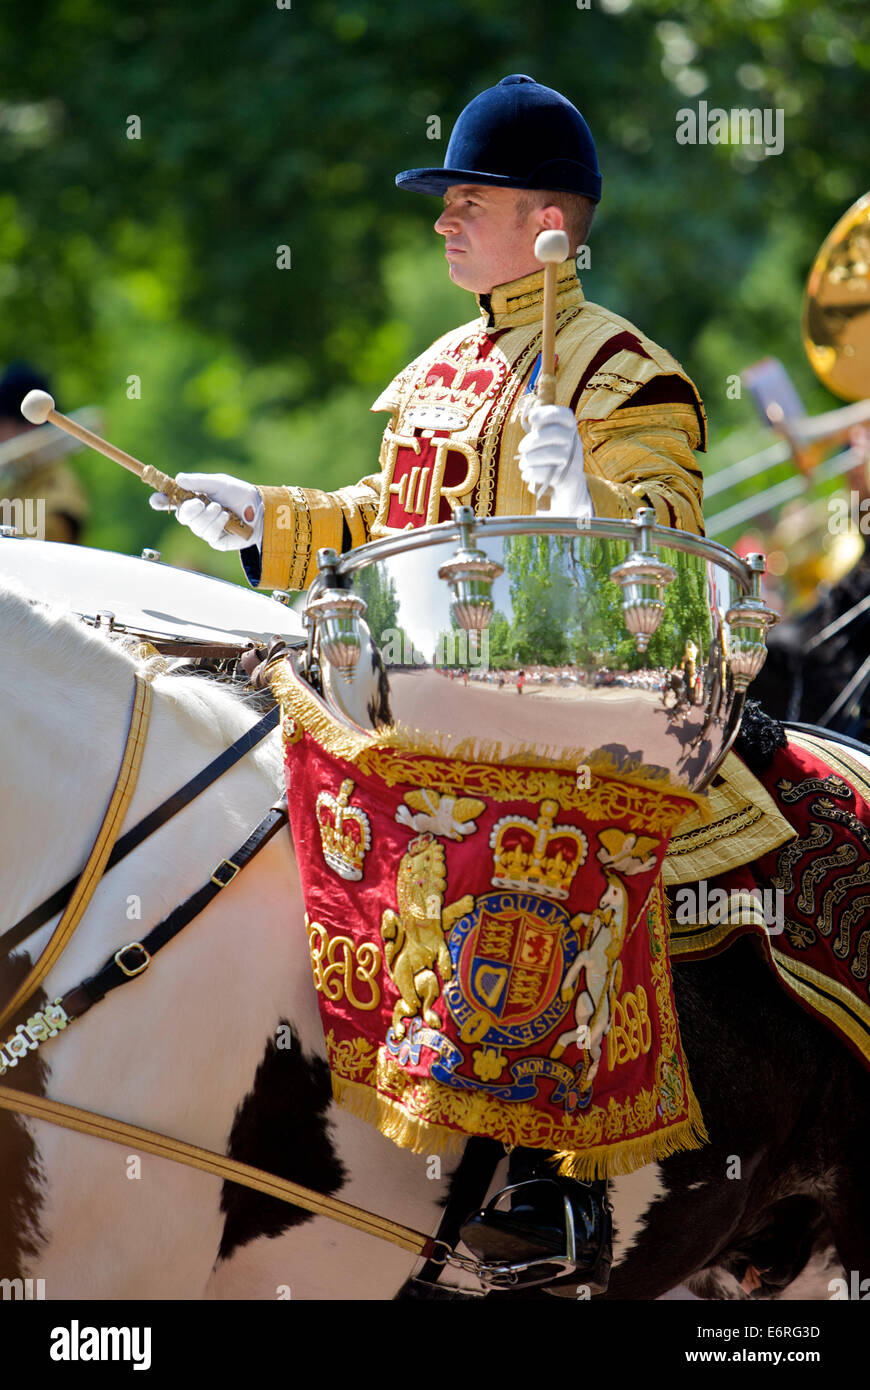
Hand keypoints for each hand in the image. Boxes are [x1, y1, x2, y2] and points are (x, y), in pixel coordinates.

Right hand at [149, 471, 263, 550]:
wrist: (260, 508)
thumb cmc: (239, 494)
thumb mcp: (218, 482)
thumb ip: (199, 482)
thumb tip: (178, 479)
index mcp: (193, 500)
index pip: (171, 502)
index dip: (160, 501)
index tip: (155, 500)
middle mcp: (197, 516)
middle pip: (181, 517)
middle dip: (188, 510)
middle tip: (198, 503)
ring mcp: (206, 530)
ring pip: (196, 527)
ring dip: (208, 516)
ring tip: (220, 508)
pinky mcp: (217, 541)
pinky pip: (209, 535)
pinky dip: (216, 524)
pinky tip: (226, 517)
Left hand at [517, 402, 591, 517]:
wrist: (567, 489)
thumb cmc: (550, 460)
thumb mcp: (547, 441)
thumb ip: (540, 428)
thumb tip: (531, 417)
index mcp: (570, 430)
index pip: (565, 415)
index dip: (547, 414)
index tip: (531, 419)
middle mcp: (575, 443)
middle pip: (556, 434)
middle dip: (533, 440)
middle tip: (521, 448)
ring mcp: (574, 462)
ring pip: (551, 454)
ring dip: (530, 459)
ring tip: (523, 464)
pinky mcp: (570, 480)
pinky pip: (548, 473)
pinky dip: (532, 473)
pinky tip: (527, 475)